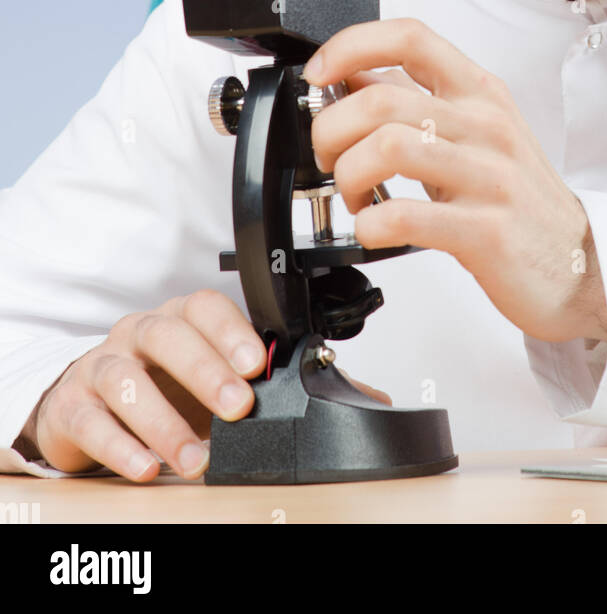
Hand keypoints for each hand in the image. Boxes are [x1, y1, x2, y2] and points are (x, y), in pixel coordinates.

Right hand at [20, 289, 390, 481]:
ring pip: (125, 377)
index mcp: (183, 320)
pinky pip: (90, 418)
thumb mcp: (222, 382)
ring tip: (193, 457)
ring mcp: (103, 365)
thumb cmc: (162, 386)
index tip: (257, 364)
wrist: (85, 404)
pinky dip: (118, 445)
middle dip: (204, 370)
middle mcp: (141, 333)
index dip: (232, 332)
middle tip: (236, 408)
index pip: (207, 308)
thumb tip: (364, 398)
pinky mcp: (72, 405)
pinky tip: (146, 467)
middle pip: (167, 335)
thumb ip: (285, 388)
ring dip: (161, 419)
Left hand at [304, 18, 606, 344]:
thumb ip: (418, 101)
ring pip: (387, 147)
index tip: (319, 74)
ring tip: (355, 197)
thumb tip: (350, 74)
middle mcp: (486, 124)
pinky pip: (406, 215)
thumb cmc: (517, 197)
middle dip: (330, 131)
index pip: (410, 37)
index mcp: (480, 92)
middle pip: (380, 99)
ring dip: (348, 176)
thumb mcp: (475, 132)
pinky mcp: (485, 230)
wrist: (581, 263)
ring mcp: (489, 176)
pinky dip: (370, 223)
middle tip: (331, 159)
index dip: (351, 45)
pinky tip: (373, 229)